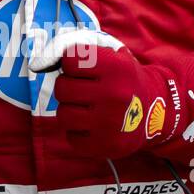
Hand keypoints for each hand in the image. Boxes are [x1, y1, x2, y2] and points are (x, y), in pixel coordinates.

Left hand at [52, 44, 182, 158]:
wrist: (156, 113)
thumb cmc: (121, 78)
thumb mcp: (108, 53)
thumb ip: (71, 47)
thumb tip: (36, 64)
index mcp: (116, 67)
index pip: (69, 59)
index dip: (73, 64)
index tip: (86, 69)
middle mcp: (115, 94)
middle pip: (62, 88)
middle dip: (69, 87)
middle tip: (86, 90)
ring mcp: (111, 123)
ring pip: (63, 114)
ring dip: (71, 110)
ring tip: (88, 108)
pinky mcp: (107, 146)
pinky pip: (71, 138)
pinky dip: (78, 132)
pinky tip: (94, 126)